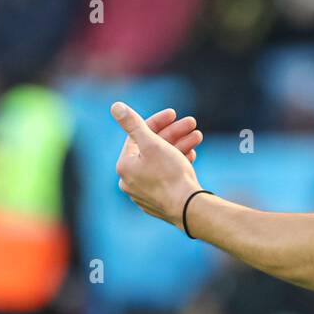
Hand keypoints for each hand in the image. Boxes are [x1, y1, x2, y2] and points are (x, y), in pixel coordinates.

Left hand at [112, 102, 203, 227]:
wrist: (188, 207)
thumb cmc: (169, 174)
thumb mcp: (152, 143)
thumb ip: (133, 124)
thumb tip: (116, 106)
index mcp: (124, 166)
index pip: (138, 136)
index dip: (157, 122)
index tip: (174, 114)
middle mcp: (130, 181)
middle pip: (151, 148)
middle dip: (173, 134)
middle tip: (192, 123)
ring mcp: (145, 193)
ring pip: (162, 162)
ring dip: (180, 146)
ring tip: (198, 137)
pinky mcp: (159, 201)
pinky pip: (167, 176)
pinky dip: (178, 163)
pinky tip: (191, 155)